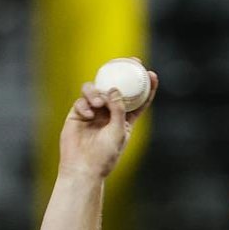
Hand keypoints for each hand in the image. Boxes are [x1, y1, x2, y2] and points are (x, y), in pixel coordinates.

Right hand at [58, 58, 157, 179]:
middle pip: (115, 88)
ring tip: (98, 103)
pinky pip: (81, 101)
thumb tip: (114, 89)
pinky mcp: (77, 114)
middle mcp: (109, 113)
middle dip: (121, 73)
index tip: (151, 73)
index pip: (138, 100)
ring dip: (96, 92)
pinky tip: (87, 115)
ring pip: (95, 90)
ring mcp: (93, 112)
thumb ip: (118, 109)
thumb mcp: (118, 131)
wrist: (82, 167)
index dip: (146, 86)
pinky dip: (84, 105)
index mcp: (125, 120)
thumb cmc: (105, 155)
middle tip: (127, 62)